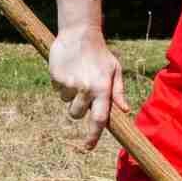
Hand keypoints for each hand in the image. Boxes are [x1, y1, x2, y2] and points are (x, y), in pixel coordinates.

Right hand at [47, 29, 130, 151]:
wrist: (79, 33)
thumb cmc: (100, 53)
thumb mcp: (115, 70)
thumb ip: (118, 91)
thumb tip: (125, 110)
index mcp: (102, 89)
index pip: (99, 120)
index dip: (93, 136)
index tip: (88, 147)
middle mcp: (86, 89)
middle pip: (77, 114)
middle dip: (78, 108)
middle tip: (83, 91)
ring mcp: (69, 84)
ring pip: (66, 101)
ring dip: (70, 94)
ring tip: (76, 75)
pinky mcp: (57, 78)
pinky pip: (57, 89)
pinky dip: (61, 83)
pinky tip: (68, 68)